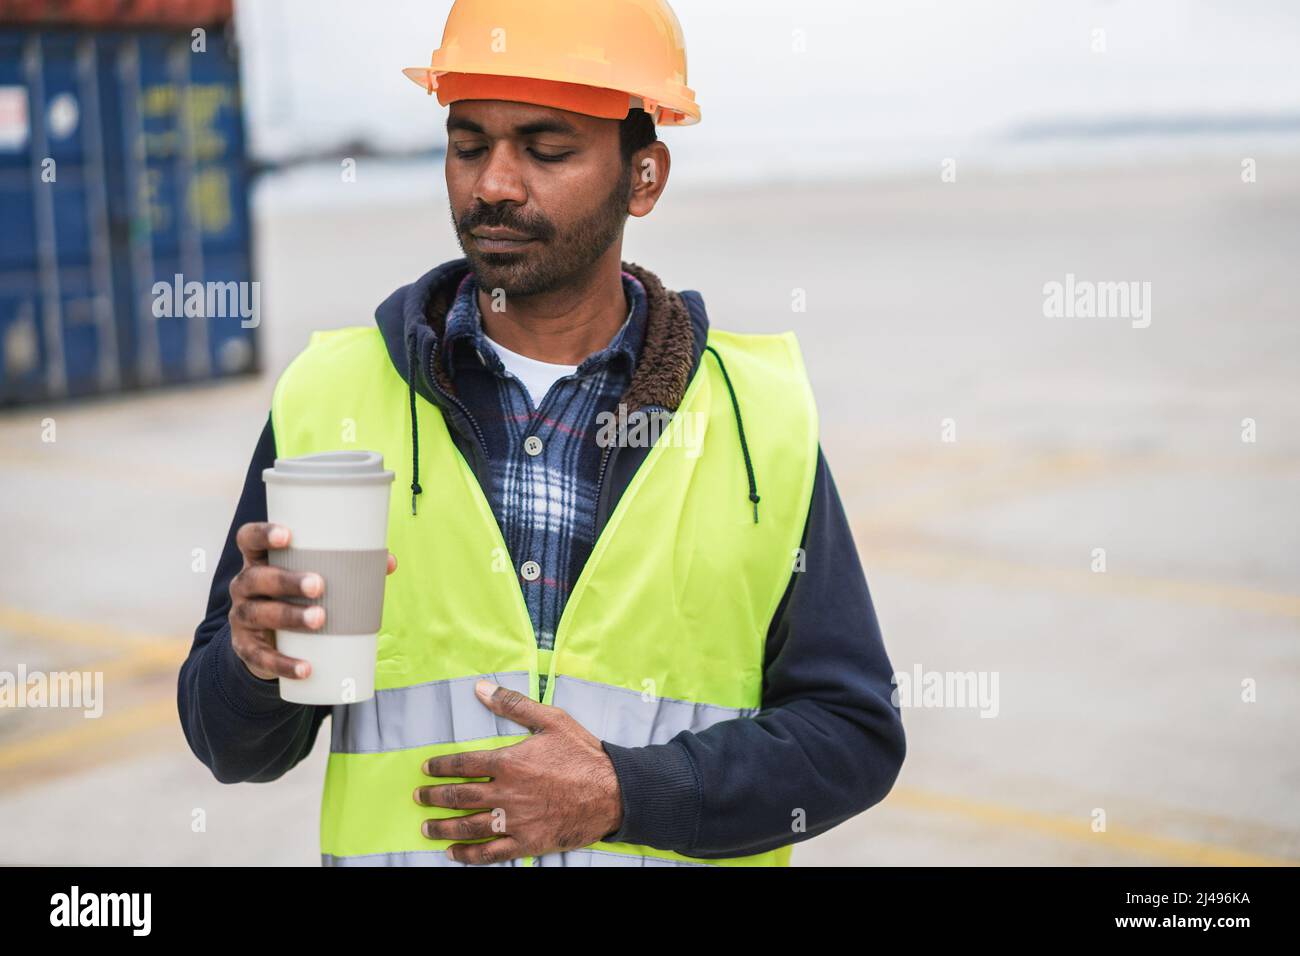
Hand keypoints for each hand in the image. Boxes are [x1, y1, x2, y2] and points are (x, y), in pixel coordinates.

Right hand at [228, 521, 396, 680]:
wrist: (268, 640)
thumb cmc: (297, 596)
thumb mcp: (315, 578)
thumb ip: (349, 567)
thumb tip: (389, 562)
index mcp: (260, 561)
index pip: (249, 539)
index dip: (263, 534)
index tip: (288, 535)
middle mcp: (244, 585)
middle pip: (257, 578)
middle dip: (287, 581)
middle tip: (319, 585)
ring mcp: (241, 617)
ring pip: (258, 614)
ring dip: (289, 616)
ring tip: (320, 619)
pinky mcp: (246, 648)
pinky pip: (261, 657)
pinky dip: (283, 664)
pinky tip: (305, 668)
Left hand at [413, 680, 623, 863]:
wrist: (613, 792)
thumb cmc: (583, 755)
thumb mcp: (551, 720)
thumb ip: (514, 704)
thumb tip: (482, 688)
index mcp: (509, 762)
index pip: (463, 764)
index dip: (440, 767)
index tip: (426, 769)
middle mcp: (506, 793)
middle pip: (459, 796)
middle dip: (433, 797)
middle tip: (418, 798)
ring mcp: (515, 820)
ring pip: (468, 826)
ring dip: (443, 827)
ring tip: (426, 827)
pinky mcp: (527, 841)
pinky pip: (490, 852)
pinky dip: (468, 855)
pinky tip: (454, 854)